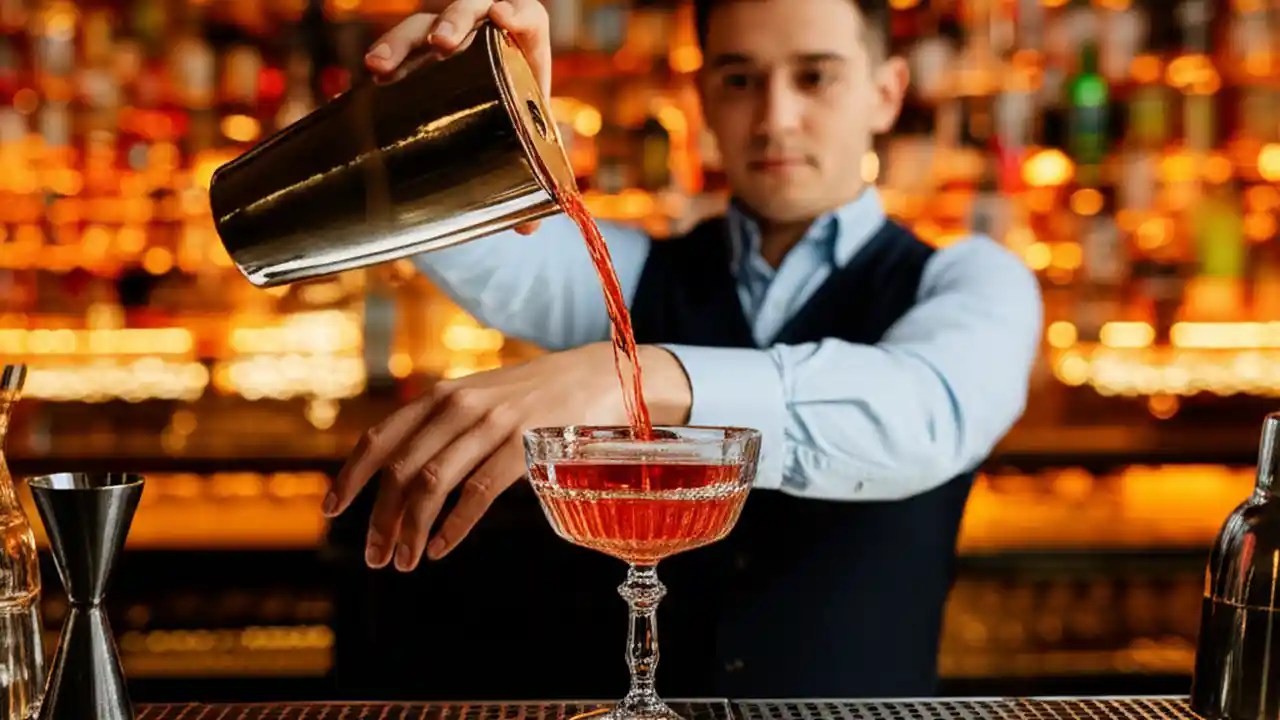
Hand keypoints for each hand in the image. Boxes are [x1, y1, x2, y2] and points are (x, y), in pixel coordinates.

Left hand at [325, 343, 691, 570]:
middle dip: (379, 519)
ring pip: (431, 485)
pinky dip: (453, 527)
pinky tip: (440, 549)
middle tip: (373, 557)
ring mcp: (491, 425)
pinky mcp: (523, 446)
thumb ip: (443, 424)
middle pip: (400, 470)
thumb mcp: (480, 397)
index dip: (350, 476)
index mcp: (440, 394)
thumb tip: (401, 472)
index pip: (380, 438)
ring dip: (410, 530)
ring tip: (403, 562)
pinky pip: (477, 493)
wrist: (599, 376)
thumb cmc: (536, 395)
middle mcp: (458, 406)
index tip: (332, 510)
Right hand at [364, 0, 552, 235]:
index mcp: (524, 50)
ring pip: (423, 25)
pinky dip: (382, 62)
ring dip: (399, 42)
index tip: (502, 19)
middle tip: (440, 45)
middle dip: (453, 20)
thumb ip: (532, 180)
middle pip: (468, 9)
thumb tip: (529, 230)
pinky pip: (396, 51)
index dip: (516, 11)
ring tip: (379, 68)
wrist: (493, 124)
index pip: (526, 16)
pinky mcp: (416, 57)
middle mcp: (483, 37)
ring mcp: (446, 44)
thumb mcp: (530, 148)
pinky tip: (366, 83)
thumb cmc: (519, 128)